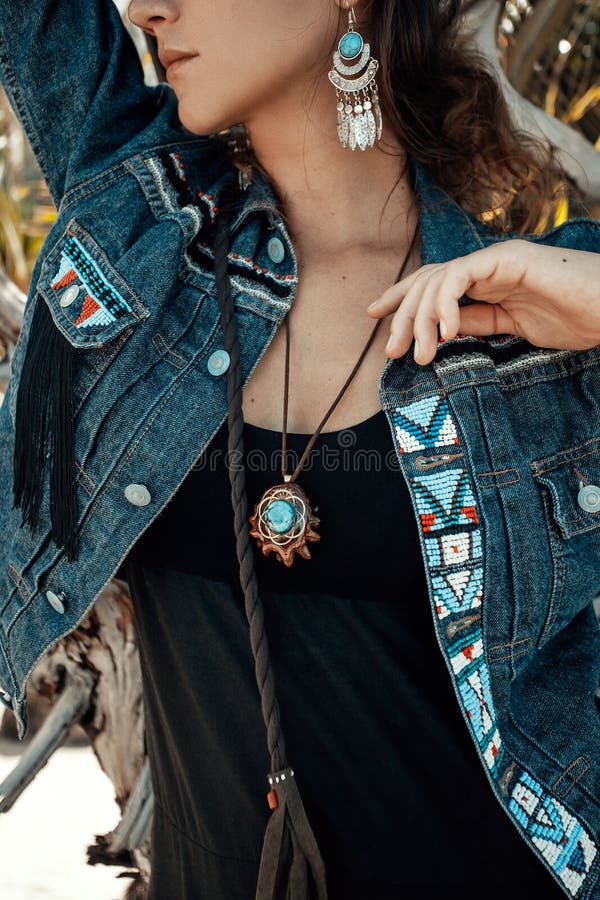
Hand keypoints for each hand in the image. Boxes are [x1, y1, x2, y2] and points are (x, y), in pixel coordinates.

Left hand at [366, 239, 599, 364]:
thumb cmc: (576, 317)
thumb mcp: (515, 328)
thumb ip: (480, 322)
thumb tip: (441, 330)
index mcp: (488, 281)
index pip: (433, 284)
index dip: (402, 298)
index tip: (376, 317)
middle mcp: (487, 265)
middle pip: (427, 281)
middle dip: (402, 316)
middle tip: (391, 351)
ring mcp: (496, 259)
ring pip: (437, 278)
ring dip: (419, 317)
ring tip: (417, 352)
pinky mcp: (507, 259)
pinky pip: (460, 275)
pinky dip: (445, 302)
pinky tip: (444, 332)